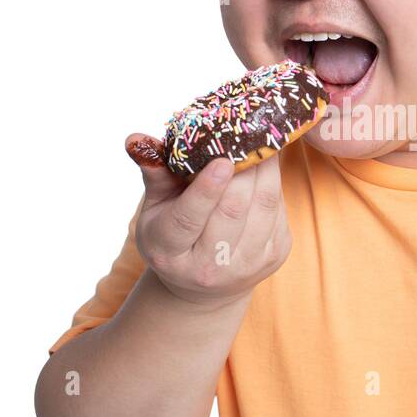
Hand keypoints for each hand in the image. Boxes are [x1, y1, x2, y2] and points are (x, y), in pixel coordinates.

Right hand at [124, 133, 291, 308]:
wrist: (204, 282)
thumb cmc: (173, 233)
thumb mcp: (154, 208)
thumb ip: (154, 173)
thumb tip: (137, 139)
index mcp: (170, 252)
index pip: (189, 219)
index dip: (207, 190)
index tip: (222, 161)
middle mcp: (209, 267)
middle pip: (233, 210)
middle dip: (244, 169)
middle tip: (248, 135)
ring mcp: (246, 265)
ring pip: (264, 207)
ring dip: (266, 171)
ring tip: (261, 143)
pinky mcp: (274, 257)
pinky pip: (279, 211)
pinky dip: (274, 184)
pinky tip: (266, 169)